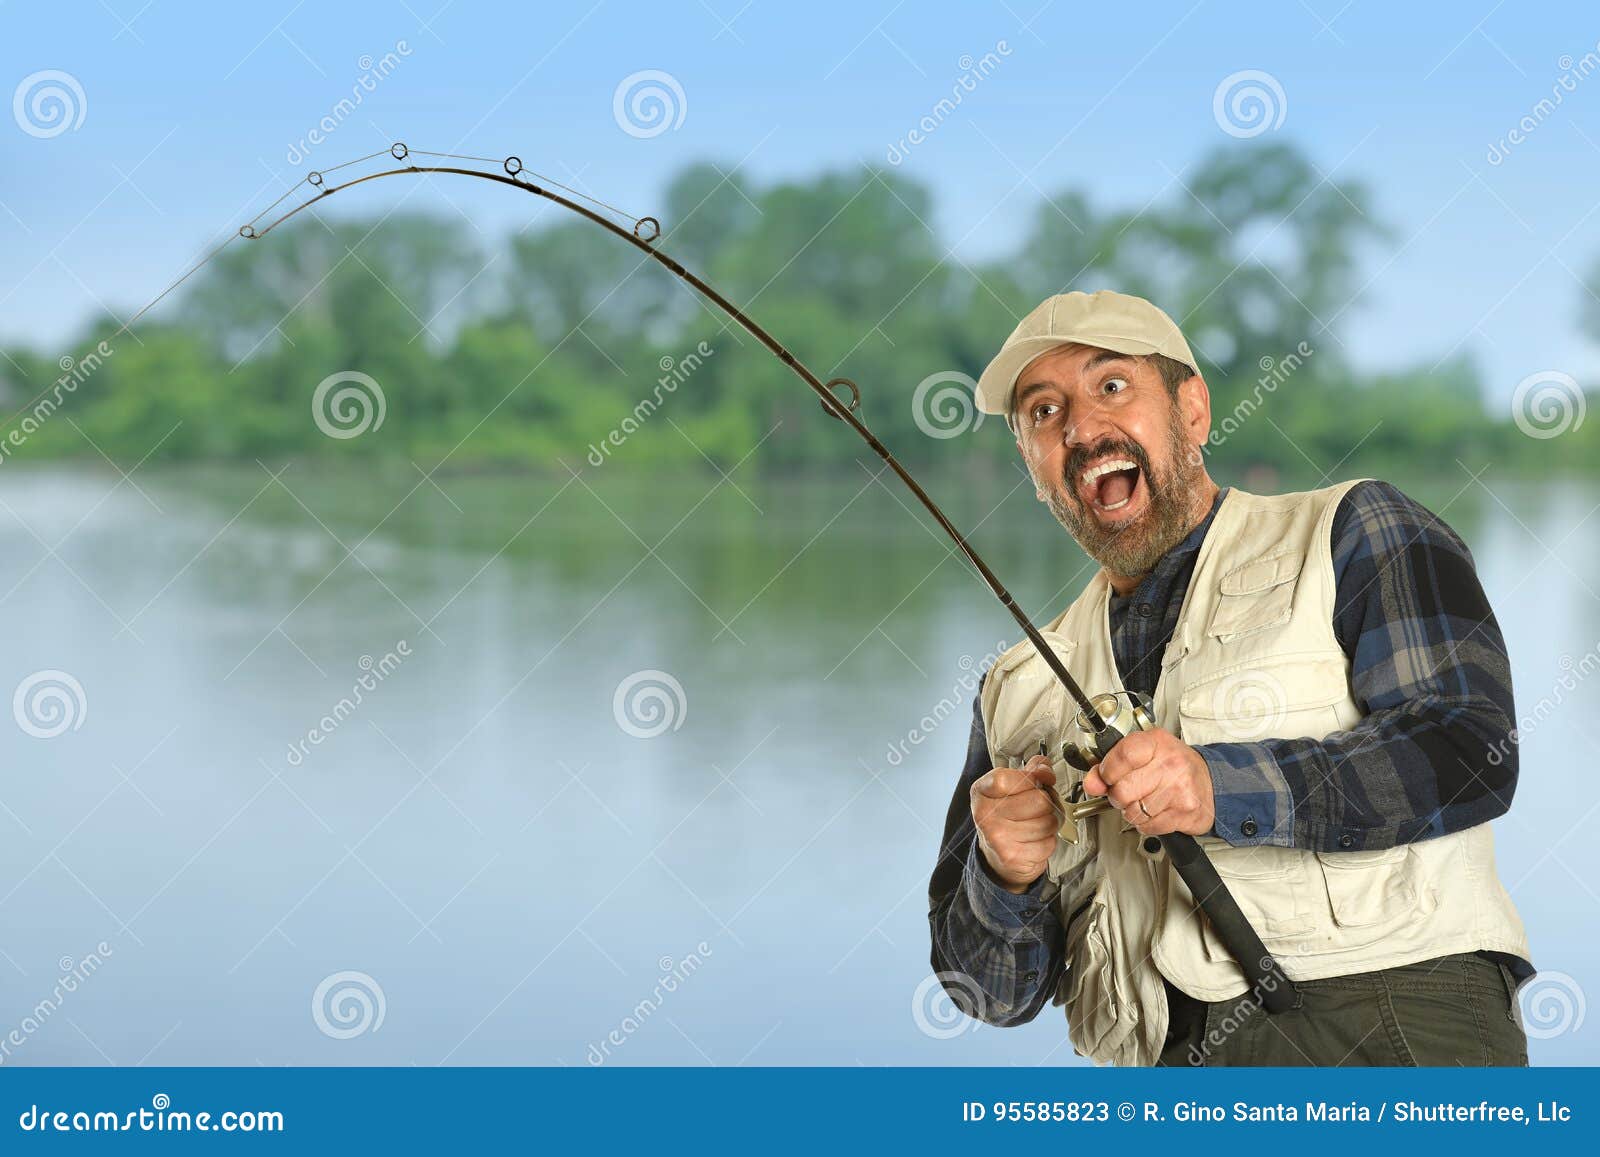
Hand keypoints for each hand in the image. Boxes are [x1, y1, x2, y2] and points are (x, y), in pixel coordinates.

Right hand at [970, 755, 1060, 893]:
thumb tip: (1045, 769)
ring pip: (1048, 822)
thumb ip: (1032, 771)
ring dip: (1049, 823)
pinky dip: (1048, 842)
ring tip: (1035, 825)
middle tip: (1037, 808)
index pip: (1008, 778)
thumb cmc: (1007, 815)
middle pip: (1039, 800)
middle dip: (1046, 803)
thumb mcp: (1013, 786)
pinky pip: (1048, 843)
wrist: (997, 855)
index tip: (1038, 781)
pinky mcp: (1012, 857)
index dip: (1032, 778)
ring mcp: (997, 837)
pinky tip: (1034, 841)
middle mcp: (985, 814)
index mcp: (981, 791)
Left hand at [1081, 727, 1213, 836]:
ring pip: (1133, 812)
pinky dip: (1146, 824)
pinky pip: (1148, 827)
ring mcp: (1180, 789)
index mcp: (1156, 742)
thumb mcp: (1142, 754)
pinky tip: (1155, 812)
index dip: (1107, 772)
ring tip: (1144, 800)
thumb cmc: (1173, 766)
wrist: (1211, 783)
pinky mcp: (1185, 813)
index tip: (1108, 776)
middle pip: (1123, 790)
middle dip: (1118, 796)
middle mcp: (1170, 764)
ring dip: (1132, 811)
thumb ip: (1110, 765)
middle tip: (1128, 791)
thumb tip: (1092, 783)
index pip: (1122, 757)